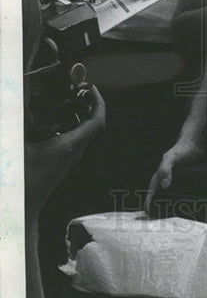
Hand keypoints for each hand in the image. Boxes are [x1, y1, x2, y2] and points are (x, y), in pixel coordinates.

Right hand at [25, 86, 104, 219]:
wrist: (19, 210)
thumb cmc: (20, 182)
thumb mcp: (17, 145)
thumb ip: (19, 119)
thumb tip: (20, 94)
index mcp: (70, 146)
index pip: (97, 122)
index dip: (98, 101)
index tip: (91, 87)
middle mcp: (74, 152)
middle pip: (90, 123)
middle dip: (85, 103)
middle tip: (73, 87)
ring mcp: (68, 159)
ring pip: (79, 131)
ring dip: (73, 113)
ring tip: (60, 98)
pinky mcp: (60, 162)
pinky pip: (69, 138)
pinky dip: (63, 124)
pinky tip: (45, 118)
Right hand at [144, 138, 203, 214]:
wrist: (196, 142)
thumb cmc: (182, 149)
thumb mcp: (172, 158)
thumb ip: (166, 170)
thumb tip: (164, 186)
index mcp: (160, 174)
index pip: (152, 190)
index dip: (148, 201)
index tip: (147, 212)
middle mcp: (167, 176)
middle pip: (159, 193)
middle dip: (156, 204)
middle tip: (156, 217)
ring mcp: (176, 177)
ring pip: (170, 192)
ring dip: (169, 202)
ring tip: (171, 214)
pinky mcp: (186, 177)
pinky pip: (182, 190)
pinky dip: (181, 197)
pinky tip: (186, 204)